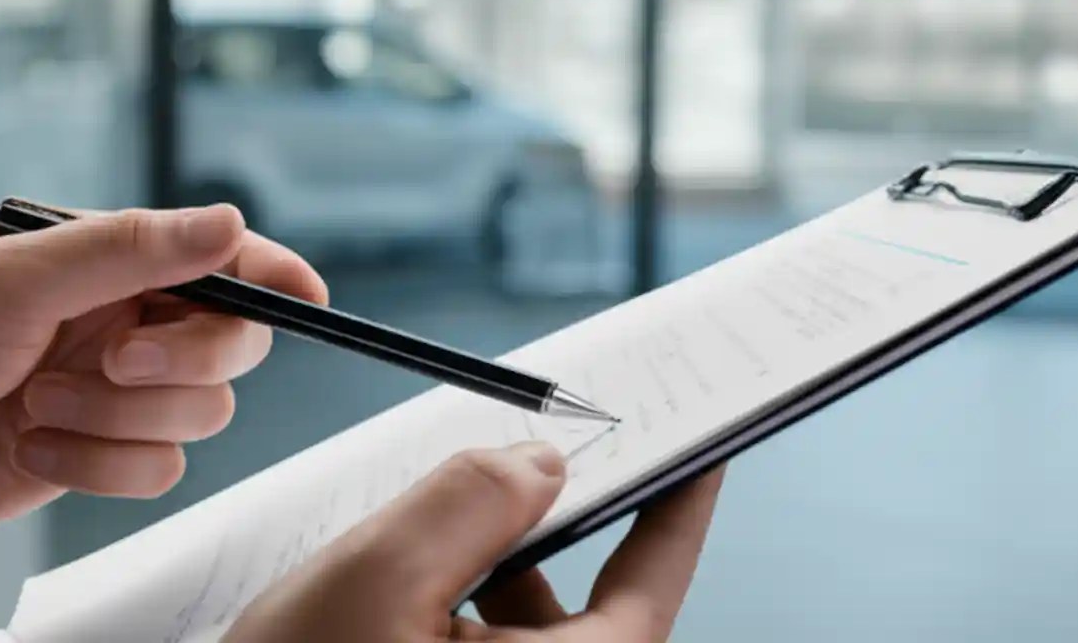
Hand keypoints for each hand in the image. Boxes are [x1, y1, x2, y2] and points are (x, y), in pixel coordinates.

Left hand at [0, 205, 326, 521]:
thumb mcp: (22, 274)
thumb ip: (131, 248)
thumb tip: (230, 222)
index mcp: (119, 264)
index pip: (225, 261)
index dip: (276, 277)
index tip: (308, 299)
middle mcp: (134, 322)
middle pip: (232, 346)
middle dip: (180, 362)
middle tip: (114, 359)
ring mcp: (125, 389)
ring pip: (202, 413)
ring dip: (117, 416)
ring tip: (40, 401)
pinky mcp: (110, 450)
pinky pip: (160, 468)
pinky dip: (97, 464)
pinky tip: (37, 445)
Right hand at [226, 442, 724, 641]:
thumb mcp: (377, 578)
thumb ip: (470, 502)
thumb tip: (543, 466)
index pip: (654, 581)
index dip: (678, 505)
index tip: (700, 452)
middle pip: (590, 602)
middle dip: (558, 523)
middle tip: (549, 456)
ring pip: (532, 626)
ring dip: (498, 564)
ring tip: (452, 518)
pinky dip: (465, 604)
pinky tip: (419, 573)